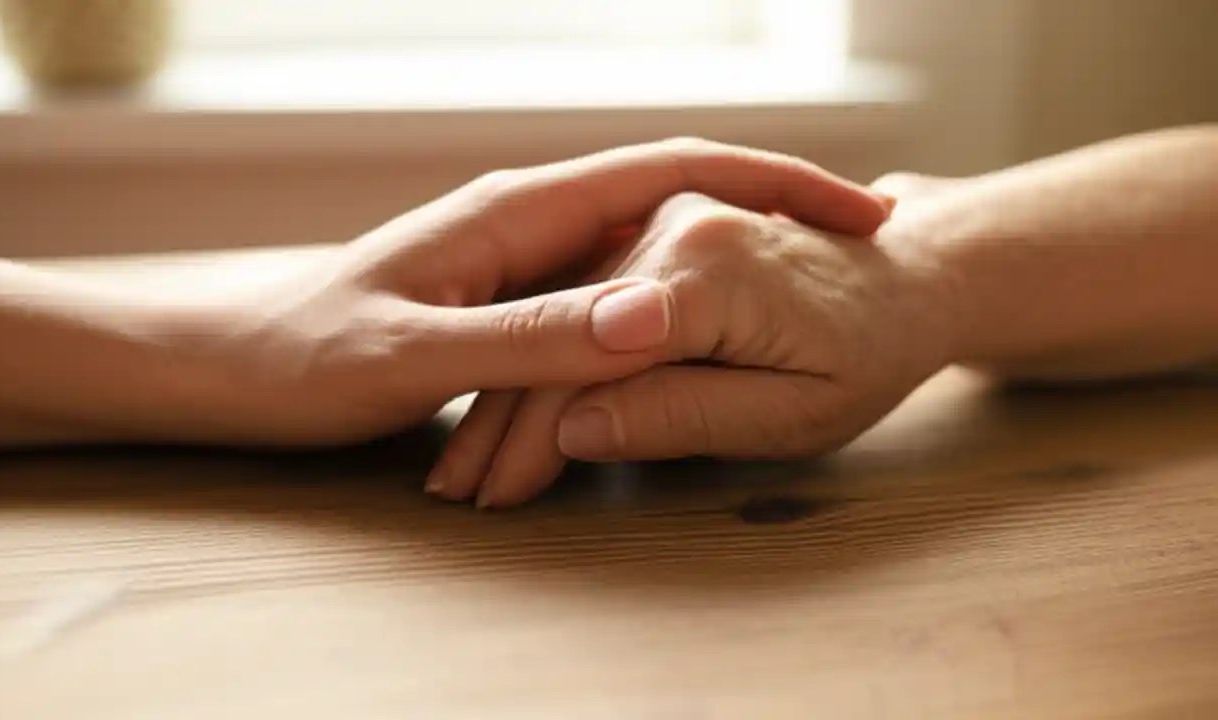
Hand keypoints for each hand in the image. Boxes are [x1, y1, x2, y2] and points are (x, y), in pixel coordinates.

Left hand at [183, 139, 892, 443]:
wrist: (228, 368)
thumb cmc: (305, 357)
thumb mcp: (419, 355)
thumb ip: (533, 336)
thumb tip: (649, 316)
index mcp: (520, 211)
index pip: (675, 169)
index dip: (774, 183)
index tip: (860, 211)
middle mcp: (528, 220)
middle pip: (676, 197)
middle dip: (771, 211)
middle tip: (862, 243)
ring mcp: (519, 260)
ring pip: (646, 250)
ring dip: (723, 257)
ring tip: (810, 277)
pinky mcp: (505, 302)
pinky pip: (609, 297)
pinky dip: (668, 310)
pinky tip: (702, 335)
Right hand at [428, 191, 952, 506]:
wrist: (913, 283)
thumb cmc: (869, 358)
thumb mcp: (791, 414)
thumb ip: (684, 415)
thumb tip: (576, 426)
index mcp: (708, 268)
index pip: (593, 364)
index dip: (536, 436)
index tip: (496, 495)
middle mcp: (677, 226)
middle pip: (567, 339)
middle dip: (509, 421)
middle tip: (466, 493)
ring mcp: (667, 223)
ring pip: (567, 319)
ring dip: (515, 390)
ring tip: (469, 460)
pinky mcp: (663, 235)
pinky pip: (590, 300)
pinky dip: (551, 356)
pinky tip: (512, 403)